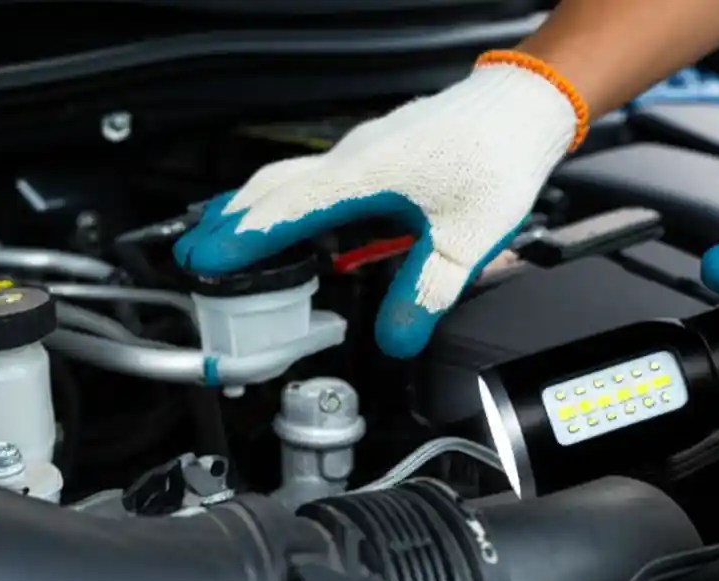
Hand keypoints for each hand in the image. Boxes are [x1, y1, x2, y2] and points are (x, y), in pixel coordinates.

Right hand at [174, 55, 584, 357]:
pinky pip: (313, 175)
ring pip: (289, 178)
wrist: (524, 105)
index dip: (241, 242)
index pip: (284, 213)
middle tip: (194, 254)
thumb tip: (394, 338)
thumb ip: (424, 293)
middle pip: (270, 190)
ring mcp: (362, 149)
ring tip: (224, 234)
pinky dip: (287, 197)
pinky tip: (292, 217)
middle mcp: (352, 158)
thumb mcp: (466, 242)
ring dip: (253, 207)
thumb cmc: (496, 157)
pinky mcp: (377, 149)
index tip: (203, 263)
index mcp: (362, 177)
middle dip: (229, 224)